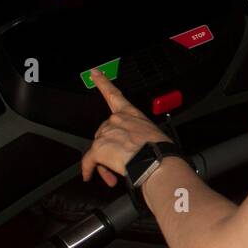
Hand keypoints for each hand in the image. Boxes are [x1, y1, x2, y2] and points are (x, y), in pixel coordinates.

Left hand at [81, 69, 172, 187]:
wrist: (156, 162)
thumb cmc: (160, 151)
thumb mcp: (153, 135)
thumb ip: (139, 136)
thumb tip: (138, 149)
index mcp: (131, 114)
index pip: (114, 94)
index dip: (102, 82)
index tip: (95, 73)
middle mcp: (116, 120)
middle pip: (104, 134)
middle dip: (109, 149)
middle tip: (119, 162)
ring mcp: (106, 133)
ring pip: (98, 150)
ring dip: (105, 162)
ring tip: (116, 174)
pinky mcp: (99, 148)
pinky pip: (88, 161)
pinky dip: (88, 169)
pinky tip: (89, 175)